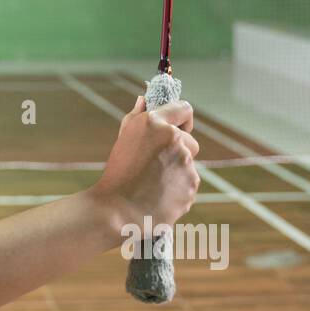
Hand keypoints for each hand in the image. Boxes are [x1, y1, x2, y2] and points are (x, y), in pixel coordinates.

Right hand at [95, 96, 199, 227]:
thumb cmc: (117, 174)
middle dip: (179, 150)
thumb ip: (136, 117)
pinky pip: (189, 183)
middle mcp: (174, 139)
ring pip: (189, 164)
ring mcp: (185, 162)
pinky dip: (178, 189)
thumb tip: (144, 100)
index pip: (184, 108)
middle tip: (156, 164)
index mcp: (154, 123)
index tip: (178, 127)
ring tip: (153, 183)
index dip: (182, 118)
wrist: (117, 211)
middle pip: (190, 141)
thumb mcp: (124, 140)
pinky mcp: (192, 184)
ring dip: (177, 171)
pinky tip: (159, 195)